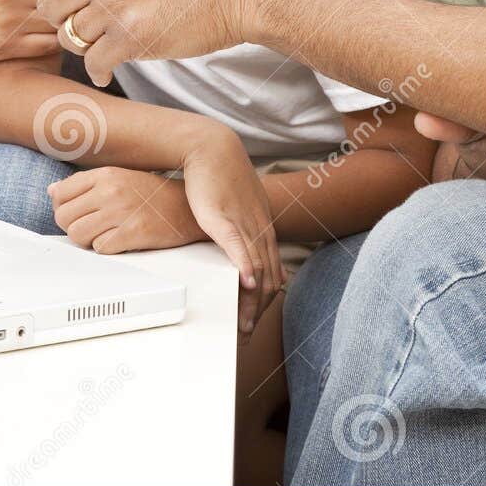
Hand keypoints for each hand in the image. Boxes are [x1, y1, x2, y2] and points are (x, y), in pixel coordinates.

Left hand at [0, 0, 247, 84]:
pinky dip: (98, 68)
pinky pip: (94, 60)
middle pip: (51, 3)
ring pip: (72, 34)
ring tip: (114, 40)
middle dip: (60, 18)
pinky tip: (112, 65)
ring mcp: (117, 5)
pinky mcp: (132, 38)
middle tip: (88, 22)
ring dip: (85, 43)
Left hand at [48, 168, 203, 252]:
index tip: (78, 213)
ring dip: (89, 240)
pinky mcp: (133, 233)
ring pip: (78, 235)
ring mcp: (122, 212)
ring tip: (107, 233)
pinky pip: (100, 249)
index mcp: (105, 174)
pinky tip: (121, 240)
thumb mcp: (119, 177)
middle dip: (74, 226)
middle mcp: (111, 190)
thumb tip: (53, 191)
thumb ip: (84, 183)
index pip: (60, 194)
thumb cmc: (154, 194)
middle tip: (93, 227)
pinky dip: (107, 249)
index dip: (64, 208)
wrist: (189, 207)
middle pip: (64, 218)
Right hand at [181, 131, 284, 339]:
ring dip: (251, 302)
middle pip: (269, 280)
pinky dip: (245, 268)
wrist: (212, 149)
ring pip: (257, 270)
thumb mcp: (237, 210)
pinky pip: (238, 247)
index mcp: (263, 230)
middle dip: (259, 312)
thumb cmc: (220, 179)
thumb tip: (245, 256)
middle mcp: (260, 230)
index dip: (266, 304)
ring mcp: (245, 225)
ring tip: (244, 324)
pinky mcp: (225, 219)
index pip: (273, 276)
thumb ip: (244, 233)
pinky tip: (246, 283)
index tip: (254, 324)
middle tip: (247, 335)